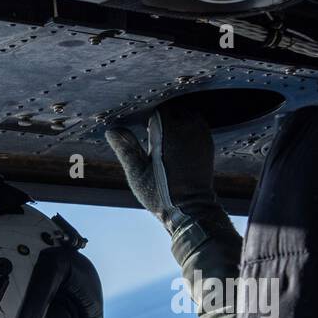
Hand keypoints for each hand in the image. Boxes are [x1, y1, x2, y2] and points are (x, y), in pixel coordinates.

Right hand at [105, 103, 219, 237]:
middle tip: (141, 124)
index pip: (155, 109)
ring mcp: (201, 134)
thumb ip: (124, 148)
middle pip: (171, 107)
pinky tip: (170, 138)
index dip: (141, 113)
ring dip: (170, 117)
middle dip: (156, 113)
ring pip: (184, 112)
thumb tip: (111, 130)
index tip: (130, 120)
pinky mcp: (206, 141)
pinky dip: (181, 124)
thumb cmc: (160, 195)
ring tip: (154, 130)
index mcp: (170, 133)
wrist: (191, 210)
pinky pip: (194, 122)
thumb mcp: (136, 173)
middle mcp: (189, 128)